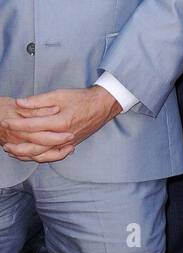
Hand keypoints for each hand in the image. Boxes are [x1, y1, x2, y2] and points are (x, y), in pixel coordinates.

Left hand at [2, 87, 120, 162]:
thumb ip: (38, 100)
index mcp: (61, 122)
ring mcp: (67, 143)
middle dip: (17, 145)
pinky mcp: (70, 146)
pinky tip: (29, 156)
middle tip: (4, 142)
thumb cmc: (82, 98)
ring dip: (25, 155)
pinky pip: (52, 156)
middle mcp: (64, 136)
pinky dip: (39, 158)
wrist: (102, 106)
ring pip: (42, 155)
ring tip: (12, 151)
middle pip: (35, 146)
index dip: (17, 124)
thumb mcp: (59, 94)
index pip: (33, 126)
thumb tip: (20, 103)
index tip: (5, 121)